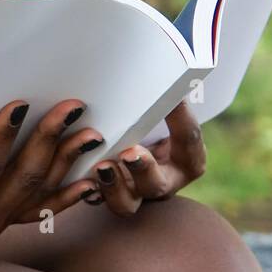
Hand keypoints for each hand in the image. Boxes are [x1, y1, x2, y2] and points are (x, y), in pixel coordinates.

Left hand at [86, 100, 205, 217]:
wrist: (132, 142)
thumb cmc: (152, 123)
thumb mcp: (164, 112)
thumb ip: (166, 98)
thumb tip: (165, 68)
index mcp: (187, 158)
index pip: (189, 138)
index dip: (182, 119)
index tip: (174, 98)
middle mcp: (163, 181)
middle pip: (157, 184)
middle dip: (143, 169)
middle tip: (130, 153)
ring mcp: (136, 194)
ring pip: (126, 204)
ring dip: (113, 187)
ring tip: (101, 167)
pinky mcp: (110, 197)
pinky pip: (98, 202)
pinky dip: (89, 192)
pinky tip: (82, 180)